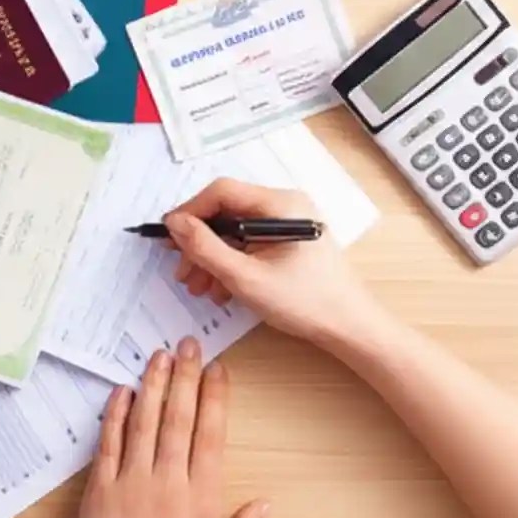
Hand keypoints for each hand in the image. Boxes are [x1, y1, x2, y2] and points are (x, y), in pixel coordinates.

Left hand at [41, 338, 267, 517]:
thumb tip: (264, 506)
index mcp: (201, 500)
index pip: (212, 436)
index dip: (216, 398)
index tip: (219, 370)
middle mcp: (169, 482)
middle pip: (180, 418)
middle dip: (186, 376)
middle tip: (190, 345)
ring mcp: (132, 482)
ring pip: (145, 421)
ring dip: (153, 384)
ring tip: (160, 356)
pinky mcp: (100, 488)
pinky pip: (109, 442)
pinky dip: (116, 414)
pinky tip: (122, 391)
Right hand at [163, 178, 380, 344]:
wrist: (348, 326)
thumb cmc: (306, 302)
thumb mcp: (246, 277)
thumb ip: (207, 248)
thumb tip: (175, 223)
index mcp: (281, 204)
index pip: (222, 192)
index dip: (190, 212)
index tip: (169, 237)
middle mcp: (286, 206)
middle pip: (227, 212)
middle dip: (200, 243)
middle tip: (182, 271)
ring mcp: (289, 224)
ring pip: (236, 231)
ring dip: (213, 258)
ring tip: (199, 287)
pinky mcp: (289, 242)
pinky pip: (251, 244)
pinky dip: (232, 263)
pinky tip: (221, 289)